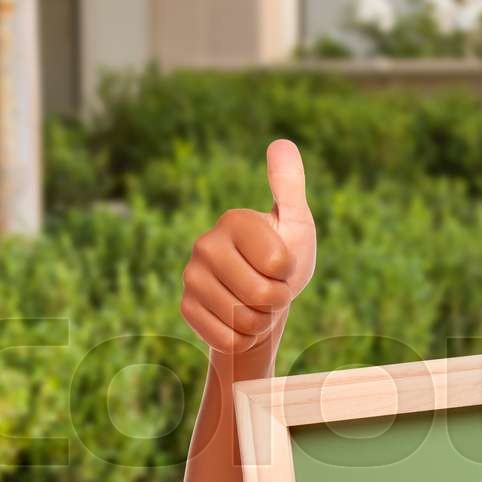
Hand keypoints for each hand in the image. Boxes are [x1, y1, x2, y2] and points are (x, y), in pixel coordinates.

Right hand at [180, 139, 317, 355]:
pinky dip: (243, 338)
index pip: (279, 264)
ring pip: (244, 320)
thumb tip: (281, 142)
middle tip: (270, 288)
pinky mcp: (185, 308)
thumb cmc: (285, 257)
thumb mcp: (296, 223)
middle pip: (261, 294)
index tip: (282, 265)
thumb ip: (289, 186)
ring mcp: (190, 277)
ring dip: (261, 321)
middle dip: (277, 300)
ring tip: (255, 303)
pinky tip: (238, 321)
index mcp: (234, 220)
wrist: (261, 299)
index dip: (290, 273)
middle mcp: (205, 244)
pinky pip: (227, 339)